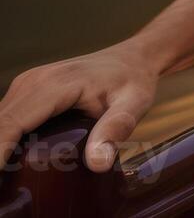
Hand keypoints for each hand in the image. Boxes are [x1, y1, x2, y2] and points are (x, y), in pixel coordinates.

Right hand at [0, 42, 158, 172]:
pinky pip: (6, 117)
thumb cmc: (134, 80)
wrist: (133, 58)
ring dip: (0, 144)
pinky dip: (4, 137)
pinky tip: (10, 157)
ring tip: (7, 170)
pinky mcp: (27, 91)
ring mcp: (28, 84)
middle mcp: (34, 81)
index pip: (11, 122)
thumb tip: (98, 163)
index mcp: (56, 84)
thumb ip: (117, 129)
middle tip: (4, 179)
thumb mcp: (135, 103)